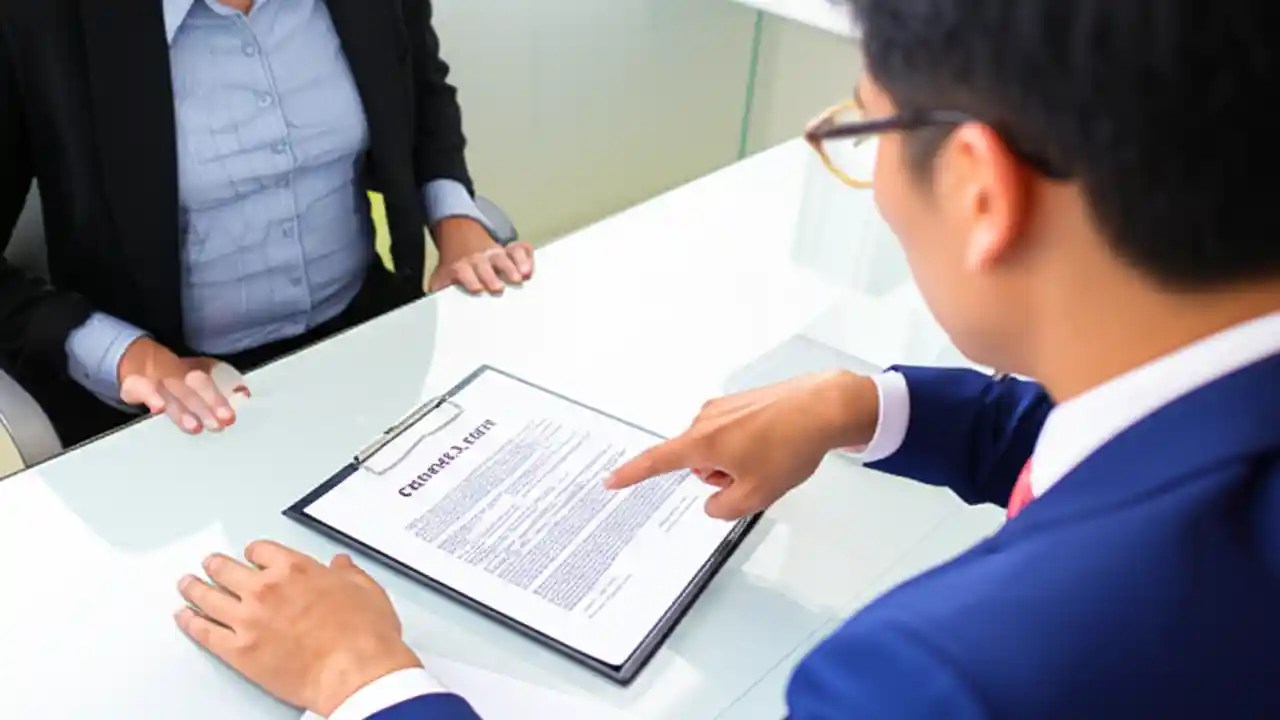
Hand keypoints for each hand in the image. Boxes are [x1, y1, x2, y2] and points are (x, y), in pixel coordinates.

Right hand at [117, 337, 247, 433]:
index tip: (229, 416)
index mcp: (192, 369)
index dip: (218, 399)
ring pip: (169, 392)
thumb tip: (245, 394)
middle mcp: (175, 372)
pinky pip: (139, 388)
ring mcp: (154, 378)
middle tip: (218, 425)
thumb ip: (220, 386)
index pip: (208, 382)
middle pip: (191, 389)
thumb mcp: (196, 376)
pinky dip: (150, 396)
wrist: (136, 359)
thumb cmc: (175, 375)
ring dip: (181, 411)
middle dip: (205, 407)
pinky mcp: (133, 384)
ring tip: (194, 427)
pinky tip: (158, 408)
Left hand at [175, 541, 420, 716]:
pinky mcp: (239, 650)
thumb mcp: (366, 591)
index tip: (251, 556)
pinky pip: (204, 632)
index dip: (254, 552)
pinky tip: (184, 617)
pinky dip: (190, 623)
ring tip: (186, 585)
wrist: (355, 672)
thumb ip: (349, 574)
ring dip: (194, 588)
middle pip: (227, 569)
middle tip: (209, 564)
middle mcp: (266, 589)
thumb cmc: (364, 635)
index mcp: (296, 569)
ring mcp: (248, 619)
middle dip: (215, 565)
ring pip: (209, 597)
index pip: (261, 550)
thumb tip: (341, 565)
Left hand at [427, 216, 534, 294]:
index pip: (464, 271)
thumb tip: (432, 310)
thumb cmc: (455, 267)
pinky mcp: (510, 250)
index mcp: (462, 266)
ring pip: (506, 255)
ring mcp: (497, 253)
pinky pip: (521, 248)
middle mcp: (480, 259)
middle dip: (492, 275)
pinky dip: (527, 256)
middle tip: (498, 288)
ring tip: (522, 276)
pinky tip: (531, 268)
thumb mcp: (441, 277)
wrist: (461, 238)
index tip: (477, 288)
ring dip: (514, 264)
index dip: (470, 279)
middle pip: (486, 265)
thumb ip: (438, 291)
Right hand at [606, 371, 879, 519]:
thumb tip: (714, 501)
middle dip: (720, 476)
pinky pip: (734, 434)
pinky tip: (777, 444)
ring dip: (737, 461)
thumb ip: (723, 509)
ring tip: (772, 457)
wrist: (825, 407)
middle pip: (698, 464)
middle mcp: (705, 420)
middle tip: (757, 476)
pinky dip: (750, 445)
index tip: (610, 481)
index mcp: (702, 443)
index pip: (656, 462)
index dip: (631, 475)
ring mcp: (724, 408)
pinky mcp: (742, 402)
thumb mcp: (755, 495)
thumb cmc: (790, 447)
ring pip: (718, 450)